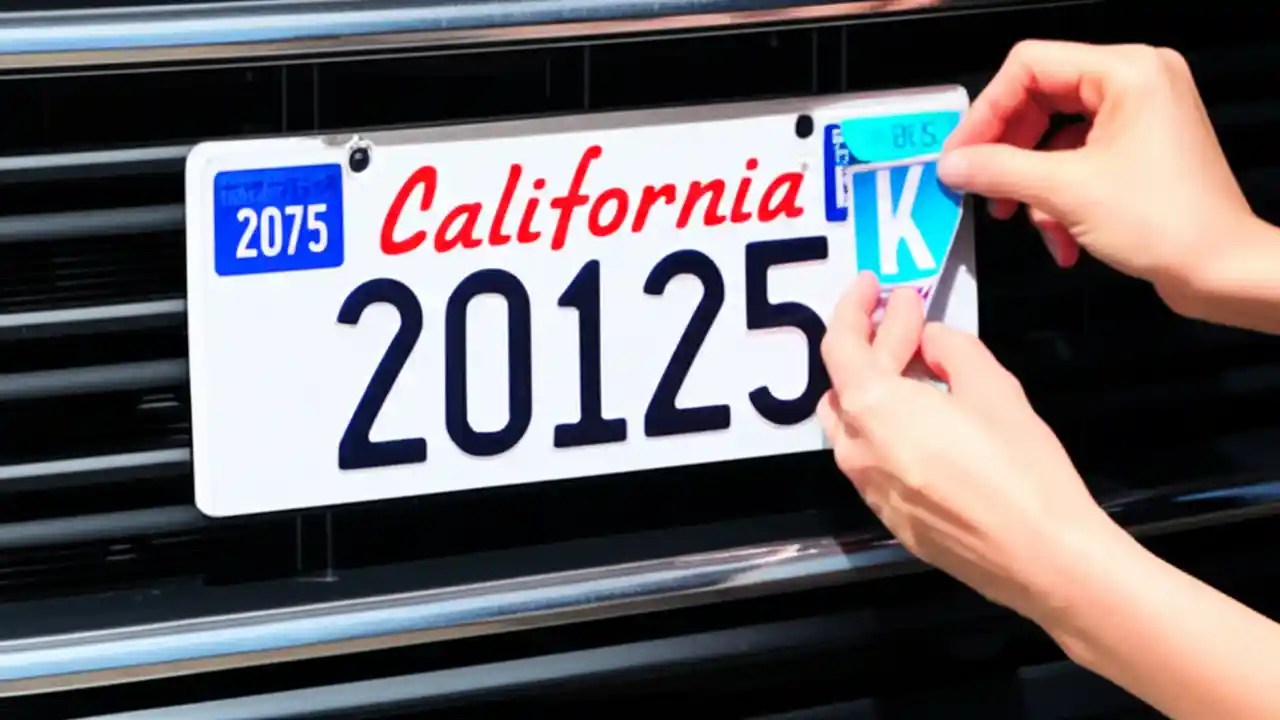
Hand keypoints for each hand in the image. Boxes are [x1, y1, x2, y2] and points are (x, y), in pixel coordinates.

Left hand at [817, 272, 1121, 622]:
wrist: (1042, 558)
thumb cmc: (1020, 468)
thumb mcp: (993, 388)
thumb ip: (952, 351)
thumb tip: (930, 340)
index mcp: (873, 409)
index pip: (840, 345)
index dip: (853, 307)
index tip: (872, 285)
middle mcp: (856, 450)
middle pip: (843, 383)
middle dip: (873, 344)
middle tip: (907, 317)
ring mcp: (869, 489)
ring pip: (852, 423)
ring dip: (874, 386)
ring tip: (913, 363)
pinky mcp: (891, 518)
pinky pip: (872, 458)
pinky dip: (885, 426)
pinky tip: (923, 417)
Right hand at [938, 40, 1256, 310]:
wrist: (1222, 271)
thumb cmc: (1165, 222)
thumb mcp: (1064, 192)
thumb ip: (999, 170)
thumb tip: (951, 164)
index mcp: (1126, 72)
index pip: (1029, 67)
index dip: (986, 111)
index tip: (959, 155)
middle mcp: (1136, 82)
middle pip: (1039, 100)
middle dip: (1007, 153)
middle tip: (976, 187)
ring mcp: (1140, 116)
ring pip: (1053, 137)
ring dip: (1031, 185)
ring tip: (1021, 221)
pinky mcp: (1139, 149)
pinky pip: (1077, 159)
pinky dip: (1059, 198)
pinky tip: (1061, 237)